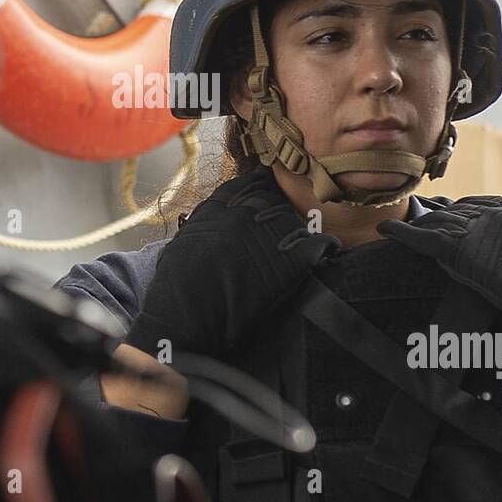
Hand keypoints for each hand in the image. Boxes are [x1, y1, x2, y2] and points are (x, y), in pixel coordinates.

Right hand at [126, 168, 339, 359]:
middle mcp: (245, 214)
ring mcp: (269, 233)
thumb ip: (200, 231)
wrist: (188, 314)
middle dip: (277, 213)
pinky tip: (325, 253)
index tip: (264, 191)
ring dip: (297, 233)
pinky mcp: (291, 257)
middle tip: (281, 228)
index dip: (256, 190)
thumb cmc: (175, 290)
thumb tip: (205, 233)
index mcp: (216, 209)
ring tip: (298, 247)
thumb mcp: (179, 247)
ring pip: (295, 220)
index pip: (244, 187)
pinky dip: (325, 249)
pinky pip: (320, 244)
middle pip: (272, 202)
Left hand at [378, 196, 501, 366]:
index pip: (473, 205)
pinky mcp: (459, 248)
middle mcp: (490, 213)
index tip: (441, 218)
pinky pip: (422, 237)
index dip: (456, 214)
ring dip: (416, 224)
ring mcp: (473, 229)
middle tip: (414, 221)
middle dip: (432, 218)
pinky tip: (385, 230)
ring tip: (398, 226)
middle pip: (451, 212)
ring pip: (434, 222)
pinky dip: (401, 233)